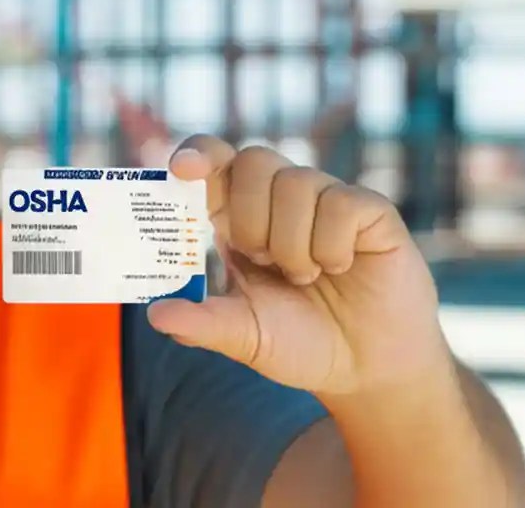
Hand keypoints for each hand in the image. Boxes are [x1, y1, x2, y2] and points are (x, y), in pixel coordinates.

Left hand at [148, 135, 452, 398]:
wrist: (366, 370)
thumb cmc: (299, 343)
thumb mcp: (243, 335)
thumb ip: (201, 324)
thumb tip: (155, 314)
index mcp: (239, 217)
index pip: (214, 160)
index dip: (198, 153)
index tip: (182, 169)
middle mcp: (280, 200)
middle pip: (253, 160)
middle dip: (250, 216)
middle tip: (261, 261)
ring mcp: (327, 201)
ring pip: (296, 182)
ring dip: (292, 242)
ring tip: (304, 277)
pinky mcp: (370, 212)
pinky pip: (341, 203)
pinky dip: (332, 245)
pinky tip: (339, 267)